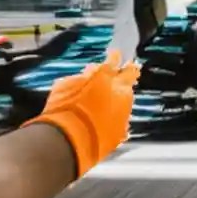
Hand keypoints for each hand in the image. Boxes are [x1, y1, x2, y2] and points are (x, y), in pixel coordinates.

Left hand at [22, 49, 140, 177]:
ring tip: (94, 74)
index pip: (131, 73)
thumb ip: (120, 119)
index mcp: (123, 93)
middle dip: (115, 60)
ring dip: (94, 71)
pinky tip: (74, 92)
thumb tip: (121, 120)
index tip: (132, 68)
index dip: (131, 71)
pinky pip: (74, 80)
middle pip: (113, 62)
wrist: (66, 138)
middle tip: (117, 55)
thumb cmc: (96, 142)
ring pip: (92, 68)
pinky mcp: (65, 82)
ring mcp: (83, 78)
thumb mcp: (116, 133)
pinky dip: (76, 85)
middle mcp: (105, 80)